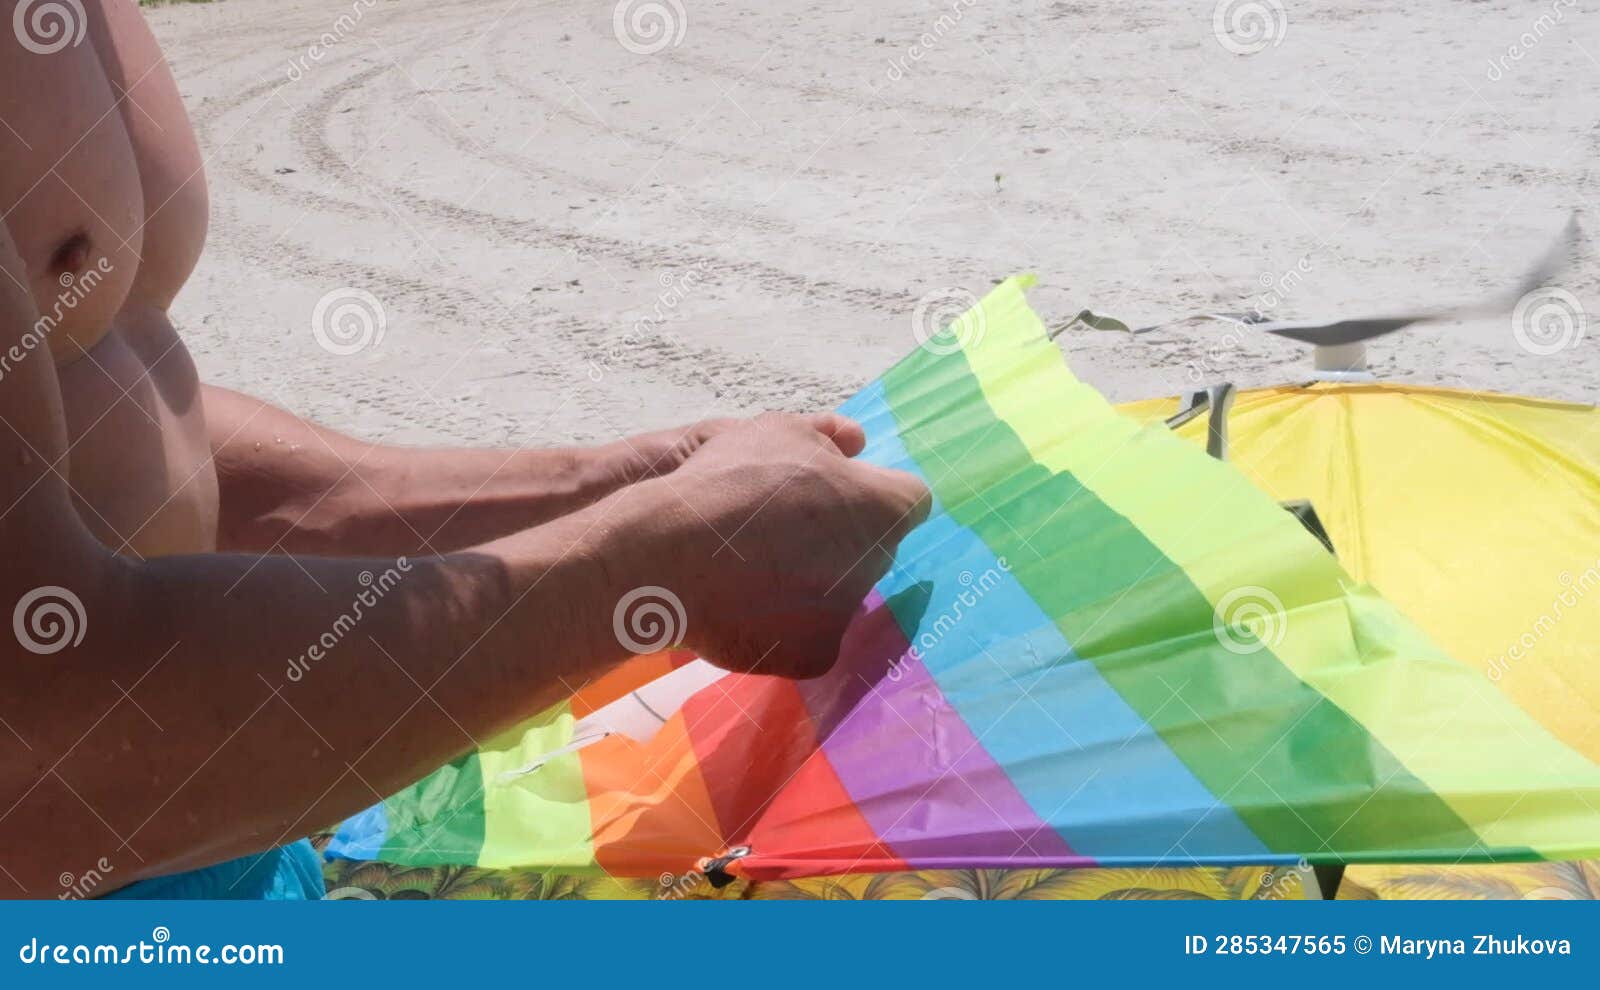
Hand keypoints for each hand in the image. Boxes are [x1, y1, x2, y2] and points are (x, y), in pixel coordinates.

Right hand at [615, 412, 928, 678]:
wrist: (672, 555)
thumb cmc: (730, 480)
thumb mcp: (779, 431)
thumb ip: (827, 435)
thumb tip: (857, 440)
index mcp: (884, 507)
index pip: (908, 500)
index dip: (873, 493)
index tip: (833, 493)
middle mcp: (878, 564)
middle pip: (872, 549)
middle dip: (840, 539)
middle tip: (783, 529)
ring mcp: (848, 615)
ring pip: (839, 595)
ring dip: (811, 582)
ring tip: (753, 568)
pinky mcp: (817, 655)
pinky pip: (809, 637)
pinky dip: (784, 625)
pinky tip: (744, 607)